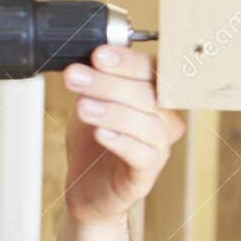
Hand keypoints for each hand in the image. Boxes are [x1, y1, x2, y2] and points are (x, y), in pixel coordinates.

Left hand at [61, 45, 185, 224]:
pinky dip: (122, 142)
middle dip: (107, 83)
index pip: (149, 69)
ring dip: (113, 112)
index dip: (125, 61)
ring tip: (83, 107)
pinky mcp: (147, 173)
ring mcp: (159, 147)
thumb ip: (92, 81)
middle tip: (76, 77)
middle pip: (146, 94)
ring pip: (147, 124)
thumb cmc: (93, 142)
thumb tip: (86, 57)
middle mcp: (164, 118)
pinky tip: (101, 134)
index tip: (98, 55)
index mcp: (153, 93)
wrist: (86, 185)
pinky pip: (142, 155)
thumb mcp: (88, 102)